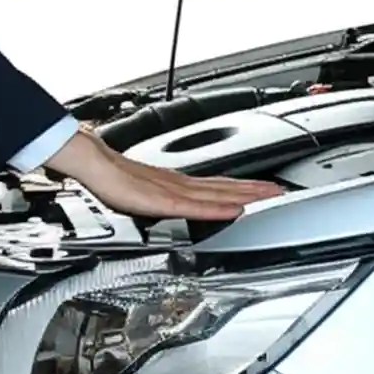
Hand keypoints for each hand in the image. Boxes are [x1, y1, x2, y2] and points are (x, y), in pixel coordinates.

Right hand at [43, 128, 285, 220]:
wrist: (93, 163)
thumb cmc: (110, 175)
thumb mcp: (141, 189)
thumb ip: (159, 196)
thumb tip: (167, 200)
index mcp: (176, 183)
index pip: (216, 186)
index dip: (242, 187)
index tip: (263, 188)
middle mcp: (180, 183)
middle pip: (224, 187)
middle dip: (253, 189)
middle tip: (279, 190)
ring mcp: (174, 190)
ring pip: (217, 194)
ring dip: (245, 195)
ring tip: (268, 195)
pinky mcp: (164, 199)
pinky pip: (196, 206)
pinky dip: (218, 208)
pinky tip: (234, 210)